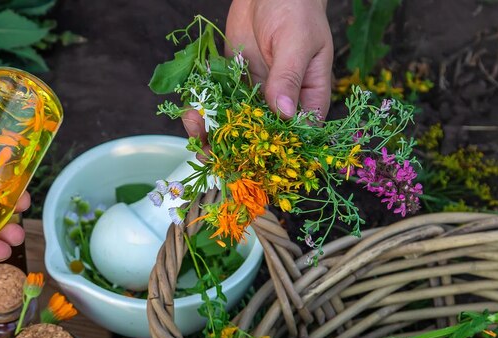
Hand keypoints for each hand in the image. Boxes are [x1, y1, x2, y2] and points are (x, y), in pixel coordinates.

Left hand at [182, 0, 333, 139]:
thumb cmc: (297, 9)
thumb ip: (288, 76)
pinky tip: (190, 112)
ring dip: (212, 131)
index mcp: (307, 99)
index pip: (294, 135)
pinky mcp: (235, 82)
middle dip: (233, 147)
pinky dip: (204, 109)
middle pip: (259, 136)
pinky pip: (218, 101)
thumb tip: (282, 111)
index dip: (272, 152)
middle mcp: (281, 102)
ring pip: (235, 123)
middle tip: (209, 153)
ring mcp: (256, 94)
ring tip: (193, 129)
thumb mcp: (296, 42)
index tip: (248, 162)